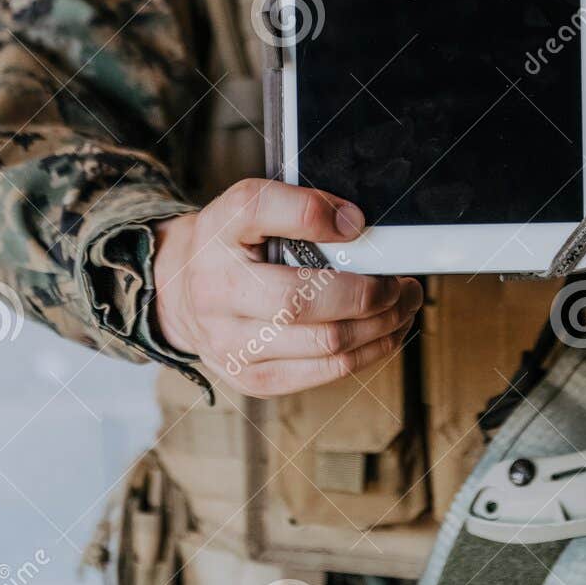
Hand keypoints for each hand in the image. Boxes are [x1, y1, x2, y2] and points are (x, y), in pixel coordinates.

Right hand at [152, 178, 421, 396]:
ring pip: (326, 345)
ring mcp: (234, 348)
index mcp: (218, 242)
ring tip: (403, 306)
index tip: (356, 223)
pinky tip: (384, 334)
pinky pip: (324, 372)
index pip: (262, 213)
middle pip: (307, 302)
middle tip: (401, 282)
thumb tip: (353, 223)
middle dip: (370, 293)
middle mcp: (218, 299)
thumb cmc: (226, 245)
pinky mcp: (254, 380)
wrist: (182, 293)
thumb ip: (297, 203)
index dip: (314, 217)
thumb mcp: (247, 205)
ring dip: (381, 326)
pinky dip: (367, 352)